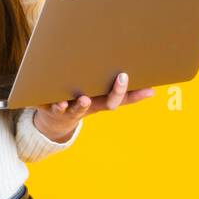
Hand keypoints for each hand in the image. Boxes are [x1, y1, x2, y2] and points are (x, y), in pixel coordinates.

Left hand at [31, 71, 156, 141]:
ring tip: (84, 98)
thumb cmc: (79, 100)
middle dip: (115, 92)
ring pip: (77, 109)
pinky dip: (55, 106)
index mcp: (101, 101)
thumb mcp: (98, 94)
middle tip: (123, 77)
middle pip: (105, 103)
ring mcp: (70, 108)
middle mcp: (88, 106)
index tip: (140, 78)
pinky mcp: (50, 108)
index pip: (121, 97)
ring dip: (81, 105)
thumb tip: (149, 84)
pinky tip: (58, 102)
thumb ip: (118, 89)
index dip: (132, 91)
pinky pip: (51, 108)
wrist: (52, 122)